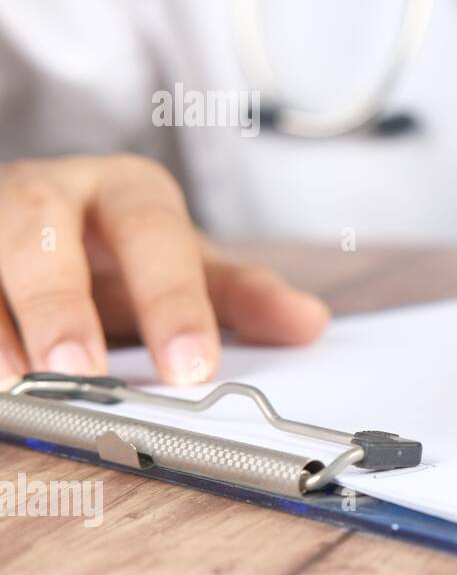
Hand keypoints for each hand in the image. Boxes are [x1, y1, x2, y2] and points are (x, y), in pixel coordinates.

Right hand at [0, 154, 329, 383]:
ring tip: (15, 384)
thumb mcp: (183, 265)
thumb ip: (239, 296)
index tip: (191, 367)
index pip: (154, 234)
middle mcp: (48, 192)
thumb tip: (309, 323)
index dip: (172, 301)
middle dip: (59, 304)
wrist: (37, 216)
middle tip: (81, 373)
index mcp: (126, 190)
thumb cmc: (118, 248)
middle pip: (41, 232)